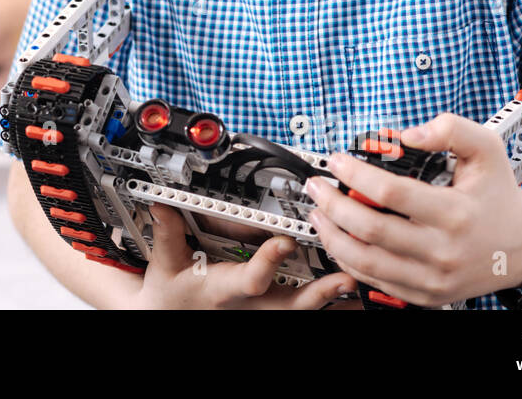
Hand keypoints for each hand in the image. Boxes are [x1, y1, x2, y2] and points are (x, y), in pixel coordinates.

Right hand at [129, 203, 357, 308]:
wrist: (168, 316)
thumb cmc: (173, 291)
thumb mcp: (165, 264)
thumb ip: (168, 234)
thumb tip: (163, 206)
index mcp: (222, 290)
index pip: (250, 280)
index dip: (268, 262)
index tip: (285, 242)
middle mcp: (248, 305)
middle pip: (289, 305)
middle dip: (319, 294)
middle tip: (344, 278)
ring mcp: (262, 311)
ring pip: (302, 312)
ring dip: (332, 301)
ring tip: (358, 286)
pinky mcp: (270, 311)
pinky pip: (303, 313)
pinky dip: (329, 306)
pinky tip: (352, 300)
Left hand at [305, 112, 521, 307]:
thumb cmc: (498, 195)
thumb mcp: (487, 149)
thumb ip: (450, 129)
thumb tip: (408, 134)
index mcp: (455, 213)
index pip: (391, 193)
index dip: (356, 175)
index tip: (337, 161)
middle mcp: (443, 250)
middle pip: (371, 230)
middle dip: (333, 205)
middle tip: (316, 187)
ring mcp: (433, 278)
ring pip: (366, 262)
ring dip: (332, 236)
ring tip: (318, 214)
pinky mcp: (426, 295)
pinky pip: (376, 282)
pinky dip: (349, 261)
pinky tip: (339, 239)